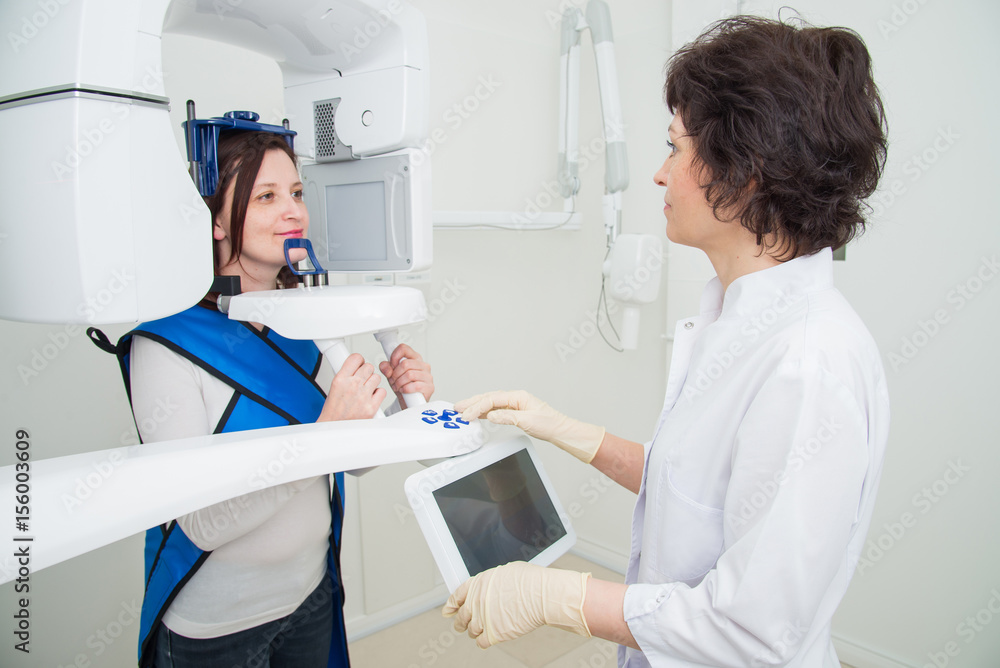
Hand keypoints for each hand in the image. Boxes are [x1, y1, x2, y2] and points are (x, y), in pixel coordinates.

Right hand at [318, 353, 385, 420]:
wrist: (333, 428)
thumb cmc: (333, 411)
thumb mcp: (333, 387)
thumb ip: (346, 375)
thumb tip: (356, 366)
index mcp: (340, 379)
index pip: (356, 358)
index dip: (359, 361)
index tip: (359, 365)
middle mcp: (352, 386)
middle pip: (368, 367)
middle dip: (366, 372)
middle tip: (362, 380)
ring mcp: (363, 396)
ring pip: (377, 378)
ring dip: (372, 383)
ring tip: (365, 390)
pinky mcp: (371, 407)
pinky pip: (382, 391)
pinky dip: (378, 394)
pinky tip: (370, 398)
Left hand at [378, 344, 433, 409]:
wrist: (409, 402)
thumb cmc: (403, 386)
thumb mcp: (392, 375)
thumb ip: (386, 368)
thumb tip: (386, 366)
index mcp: (415, 358)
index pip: (404, 348)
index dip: (395, 356)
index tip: (391, 365)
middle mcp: (423, 365)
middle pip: (405, 363)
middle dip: (395, 374)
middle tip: (393, 380)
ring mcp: (428, 376)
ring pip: (409, 374)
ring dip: (399, 382)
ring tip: (398, 386)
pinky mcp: (429, 387)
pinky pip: (415, 386)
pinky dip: (406, 389)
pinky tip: (404, 390)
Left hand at [443, 561, 590, 647]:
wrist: (542, 596)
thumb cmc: (530, 581)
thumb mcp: (506, 572)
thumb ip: (491, 582)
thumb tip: (490, 587)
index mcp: (478, 583)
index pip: (456, 595)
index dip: (451, 604)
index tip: (448, 610)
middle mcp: (477, 601)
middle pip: (461, 616)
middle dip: (460, 622)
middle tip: (461, 625)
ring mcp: (484, 618)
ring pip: (471, 631)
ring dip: (475, 631)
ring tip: (482, 629)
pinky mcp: (493, 634)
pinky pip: (481, 642)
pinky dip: (483, 641)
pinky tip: (488, 638)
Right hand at [455, 391, 604, 462]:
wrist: (561, 430)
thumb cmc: (549, 424)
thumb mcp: (528, 421)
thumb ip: (508, 417)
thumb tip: (491, 415)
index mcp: (518, 397)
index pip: (492, 399)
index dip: (477, 407)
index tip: (467, 415)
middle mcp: (515, 398)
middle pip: (488, 398)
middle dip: (471, 403)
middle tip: (456, 408)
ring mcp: (514, 405)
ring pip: (490, 403)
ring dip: (476, 407)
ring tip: (462, 410)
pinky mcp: (515, 412)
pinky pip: (495, 410)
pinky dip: (484, 412)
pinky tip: (477, 415)